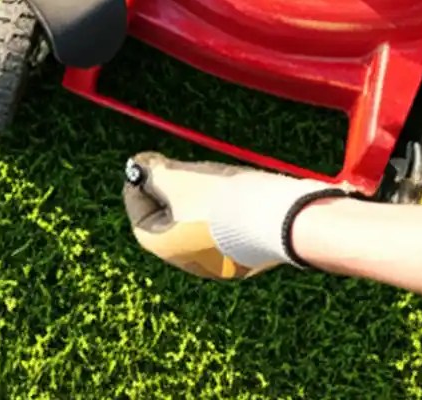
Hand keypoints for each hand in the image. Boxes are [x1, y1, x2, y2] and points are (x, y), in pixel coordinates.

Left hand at [122, 152, 354, 278]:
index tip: (145, 160)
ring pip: (196, 221)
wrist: (283, 219)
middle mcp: (188, 260)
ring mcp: (219, 261)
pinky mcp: (245, 255)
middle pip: (167, 216)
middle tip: (175, 164)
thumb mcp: (178, 178)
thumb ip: (152, 171)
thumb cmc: (222, 201)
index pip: (138, 210)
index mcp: (163, 246)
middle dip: (169, 188)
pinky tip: (232, 191)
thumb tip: (138, 165)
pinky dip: (221, 208)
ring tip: (207, 175)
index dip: (139, 181)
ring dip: (196, 196)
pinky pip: (223, 227)